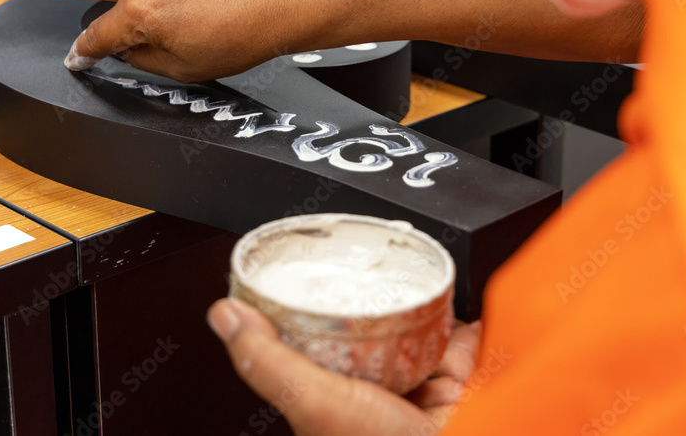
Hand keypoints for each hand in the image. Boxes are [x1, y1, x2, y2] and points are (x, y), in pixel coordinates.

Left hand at [207, 298, 479, 435]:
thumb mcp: (315, 403)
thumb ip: (269, 361)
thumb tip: (223, 316)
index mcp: (335, 412)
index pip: (312, 359)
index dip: (305, 325)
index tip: (300, 286)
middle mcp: (377, 405)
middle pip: (368, 343)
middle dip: (367, 310)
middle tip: (361, 274)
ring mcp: (421, 395)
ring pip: (414, 338)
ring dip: (416, 310)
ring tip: (407, 277)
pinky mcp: (462, 386)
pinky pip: (459, 343)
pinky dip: (460, 323)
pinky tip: (453, 299)